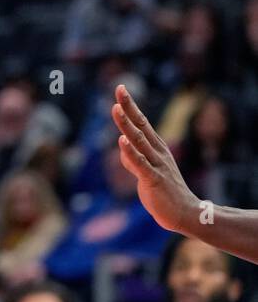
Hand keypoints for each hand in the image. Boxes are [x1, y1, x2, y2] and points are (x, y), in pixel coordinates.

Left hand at [111, 84, 199, 233]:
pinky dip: (131, 153)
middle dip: (129, 107)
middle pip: (141, 126)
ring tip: (115, 109)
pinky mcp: (154, 179)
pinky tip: (122, 141)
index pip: (142, 122)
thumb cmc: (165, 192)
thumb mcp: (146, 172)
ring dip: (127, 125)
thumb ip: (132, 159)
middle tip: (120, 88)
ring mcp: (157, 165)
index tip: (121, 88)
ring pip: (139, 141)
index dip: (131, 106)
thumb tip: (122, 146)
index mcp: (156, 148)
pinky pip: (141, 164)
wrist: (185, 214)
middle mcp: (158, 152)